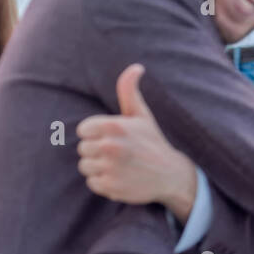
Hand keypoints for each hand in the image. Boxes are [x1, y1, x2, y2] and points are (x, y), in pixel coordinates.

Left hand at [76, 64, 196, 222]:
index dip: (96, 133)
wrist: (171, 175)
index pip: (83, 130)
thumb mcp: (142, 115)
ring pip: (85, 166)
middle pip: (83, 148)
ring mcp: (110, 168)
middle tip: (119, 152)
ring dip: (99, 166)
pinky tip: (120, 177)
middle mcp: (111, 147)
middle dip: (97, 150)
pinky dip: (103, 182)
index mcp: (115, 126)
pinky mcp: (110, 186)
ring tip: (119, 165)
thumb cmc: (152, 142)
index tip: (113, 137)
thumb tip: (136, 67)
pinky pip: (92, 182)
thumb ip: (129, 90)